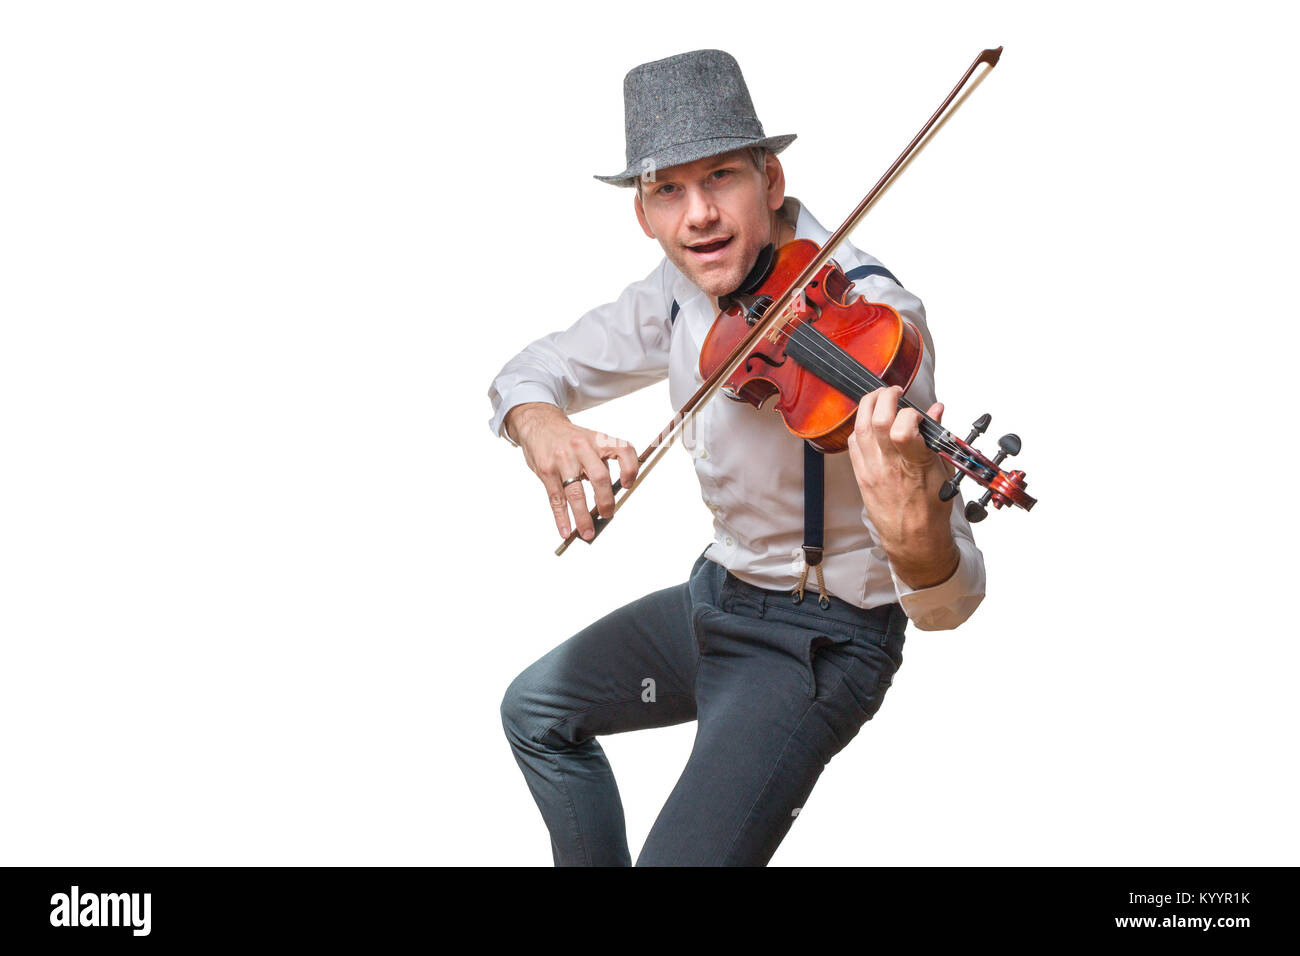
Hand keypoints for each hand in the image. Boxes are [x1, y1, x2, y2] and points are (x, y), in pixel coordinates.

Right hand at [505, 402, 639, 540]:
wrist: (539, 424)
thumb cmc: (569, 438)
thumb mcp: (590, 440)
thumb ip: (601, 463)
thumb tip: (609, 497)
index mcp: (598, 439)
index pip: (623, 451)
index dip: (630, 469)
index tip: (628, 485)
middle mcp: (581, 447)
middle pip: (600, 477)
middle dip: (606, 501)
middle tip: (607, 514)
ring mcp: (562, 459)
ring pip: (575, 493)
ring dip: (583, 517)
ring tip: (587, 532)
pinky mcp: (546, 471)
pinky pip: (556, 498)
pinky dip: (562, 518)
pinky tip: (566, 529)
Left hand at [846, 385, 959, 589]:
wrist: (912, 538)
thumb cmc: (931, 508)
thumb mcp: (944, 471)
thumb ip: (937, 438)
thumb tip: (936, 410)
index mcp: (915, 465)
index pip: (904, 430)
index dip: (911, 413)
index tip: (918, 413)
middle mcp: (890, 465)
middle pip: (877, 421)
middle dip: (885, 397)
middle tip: (895, 393)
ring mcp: (872, 470)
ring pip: (860, 428)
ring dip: (868, 405)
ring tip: (880, 399)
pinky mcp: (860, 475)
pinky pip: (852, 443)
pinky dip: (859, 427)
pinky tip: (869, 423)